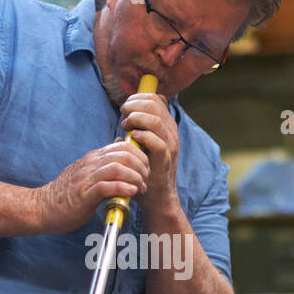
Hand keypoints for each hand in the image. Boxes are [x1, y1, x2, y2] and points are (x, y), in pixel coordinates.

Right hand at [34, 139, 149, 234]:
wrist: (41, 207)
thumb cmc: (66, 194)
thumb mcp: (86, 172)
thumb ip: (104, 160)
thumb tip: (120, 144)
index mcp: (93, 158)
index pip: (122, 146)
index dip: (139, 156)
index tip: (145, 170)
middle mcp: (90, 164)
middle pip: (123, 154)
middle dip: (141, 166)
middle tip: (146, 180)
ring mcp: (86, 178)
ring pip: (117, 168)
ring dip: (135, 177)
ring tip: (141, 188)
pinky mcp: (83, 194)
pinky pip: (106, 186)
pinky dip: (122, 187)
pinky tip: (131, 192)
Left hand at [119, 91, 179, 214]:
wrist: (156, 195)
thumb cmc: (146, 168)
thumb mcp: (143, 143)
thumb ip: (139, 128)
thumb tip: (126, 114)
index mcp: (166, 125)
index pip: (156, 98)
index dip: (138, 97)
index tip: (125, 108)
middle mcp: (171, 132)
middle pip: (155, 103)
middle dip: (134, 105)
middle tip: (123, 115)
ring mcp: (170, 145)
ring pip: (155, 120)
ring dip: (135, 118)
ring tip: (125, 126)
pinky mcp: (164, 159)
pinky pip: (155, 141)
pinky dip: (141, 136)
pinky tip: (132, 139)